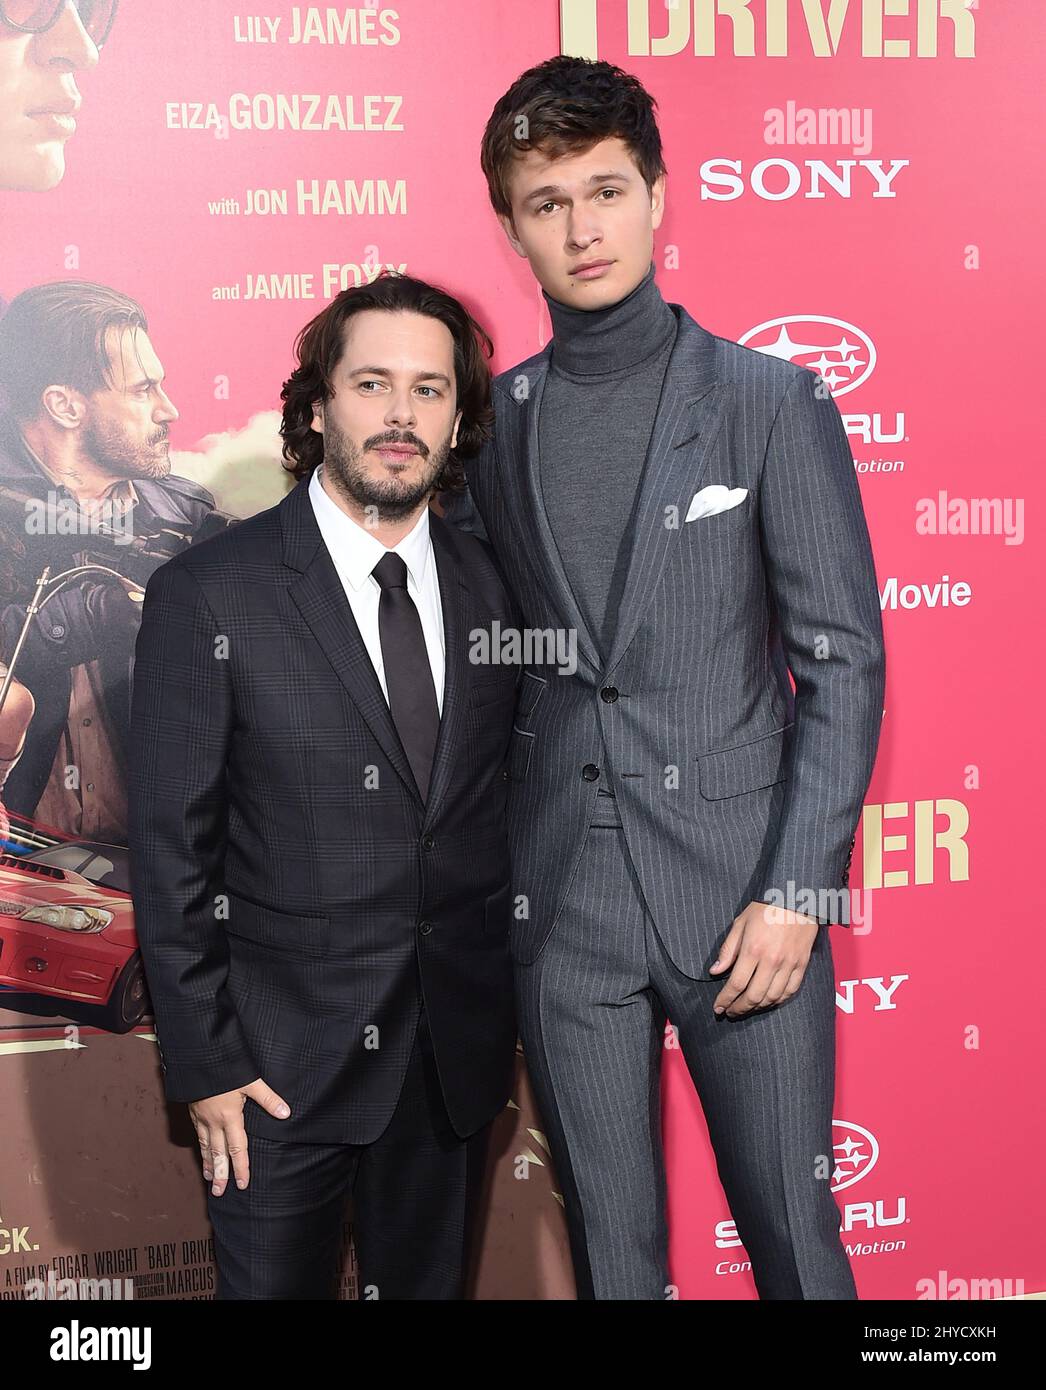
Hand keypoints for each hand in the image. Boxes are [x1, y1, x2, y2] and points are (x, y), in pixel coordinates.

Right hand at [189, 1078, 290, 1194]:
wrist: (198, 1058)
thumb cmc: (226, 1068)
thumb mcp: (251, 1082)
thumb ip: (268, 1099)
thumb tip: (286, 1113)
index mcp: (230, 1117)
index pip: (237, 1149)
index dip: (241, 1168)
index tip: (243, 1184)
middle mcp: (214, 1122)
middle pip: (218, 1154)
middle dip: (220, 1174)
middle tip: (219, 1193)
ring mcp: (202, 1118)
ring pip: (205, 1146)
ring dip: (209, 1164)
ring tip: (209, 1179)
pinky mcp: (194, 1111)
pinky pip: (197, 1135)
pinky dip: (200, 1147)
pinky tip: (202, 1151)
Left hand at [709, 901, 820, 1017]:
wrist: (796, 897)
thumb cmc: (766, 907)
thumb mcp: (741, 923)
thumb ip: (728, 949)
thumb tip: (715, 971)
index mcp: (753, 950)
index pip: (736, 984)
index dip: (725, 999)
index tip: (718, 1007)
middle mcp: (771, 961)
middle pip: (753, 996)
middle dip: (739, 1008)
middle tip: (730, 1012)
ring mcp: (789, 964)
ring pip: (772, 997)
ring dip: (757, 1007)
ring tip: (746, 1008)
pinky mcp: (802, 965)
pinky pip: (790, 991)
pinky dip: (778, 1001)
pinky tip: (768, 1001)